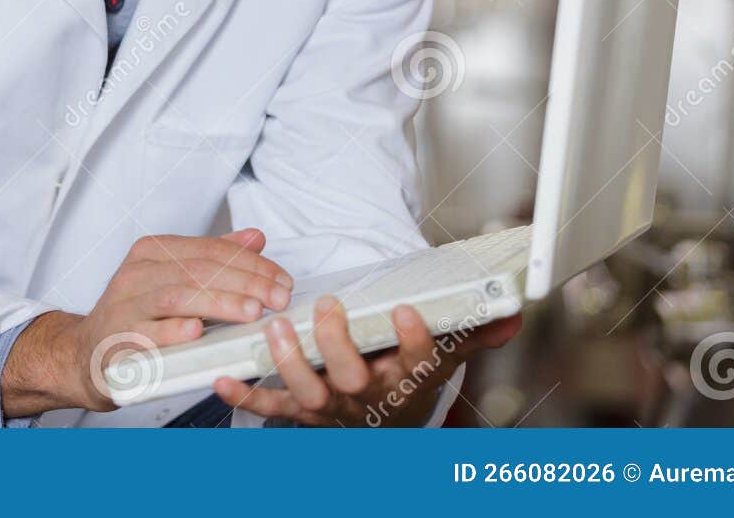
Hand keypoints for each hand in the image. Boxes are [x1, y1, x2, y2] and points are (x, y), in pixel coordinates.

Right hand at [2, 228, 293, 416]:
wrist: (87, 353)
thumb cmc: (137, 316)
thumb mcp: (173, 280)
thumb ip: (214, 259)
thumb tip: (255, 239)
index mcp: (153, 252)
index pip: (210, 250)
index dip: (251, 264)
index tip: (282, 281)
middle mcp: (136, 273)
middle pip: (197, 270)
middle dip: (243, 283)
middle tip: (277, 298)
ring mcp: (124, 306)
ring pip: (175, 297)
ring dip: (217, 304)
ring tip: (251, 312)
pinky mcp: (117, 340)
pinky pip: (146, 334)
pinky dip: (172, 332)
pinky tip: (197, 332)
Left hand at [213, 295, 522, 425]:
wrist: (381, 426)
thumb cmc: (403, 380)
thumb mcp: (439, 359)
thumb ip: (469, 332)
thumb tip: (510, 314)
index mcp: (403, 380)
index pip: (417, 362)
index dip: (414, 340)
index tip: (407, 310)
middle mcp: (366, 397)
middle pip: (353, 378)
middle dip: (338, 344)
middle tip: (328, 307)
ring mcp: (329, 407)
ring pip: (309, 392)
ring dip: (290, 362)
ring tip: (276, 328)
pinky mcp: (298, 409)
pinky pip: (270, 406)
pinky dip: (246, 394)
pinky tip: (223, 378)